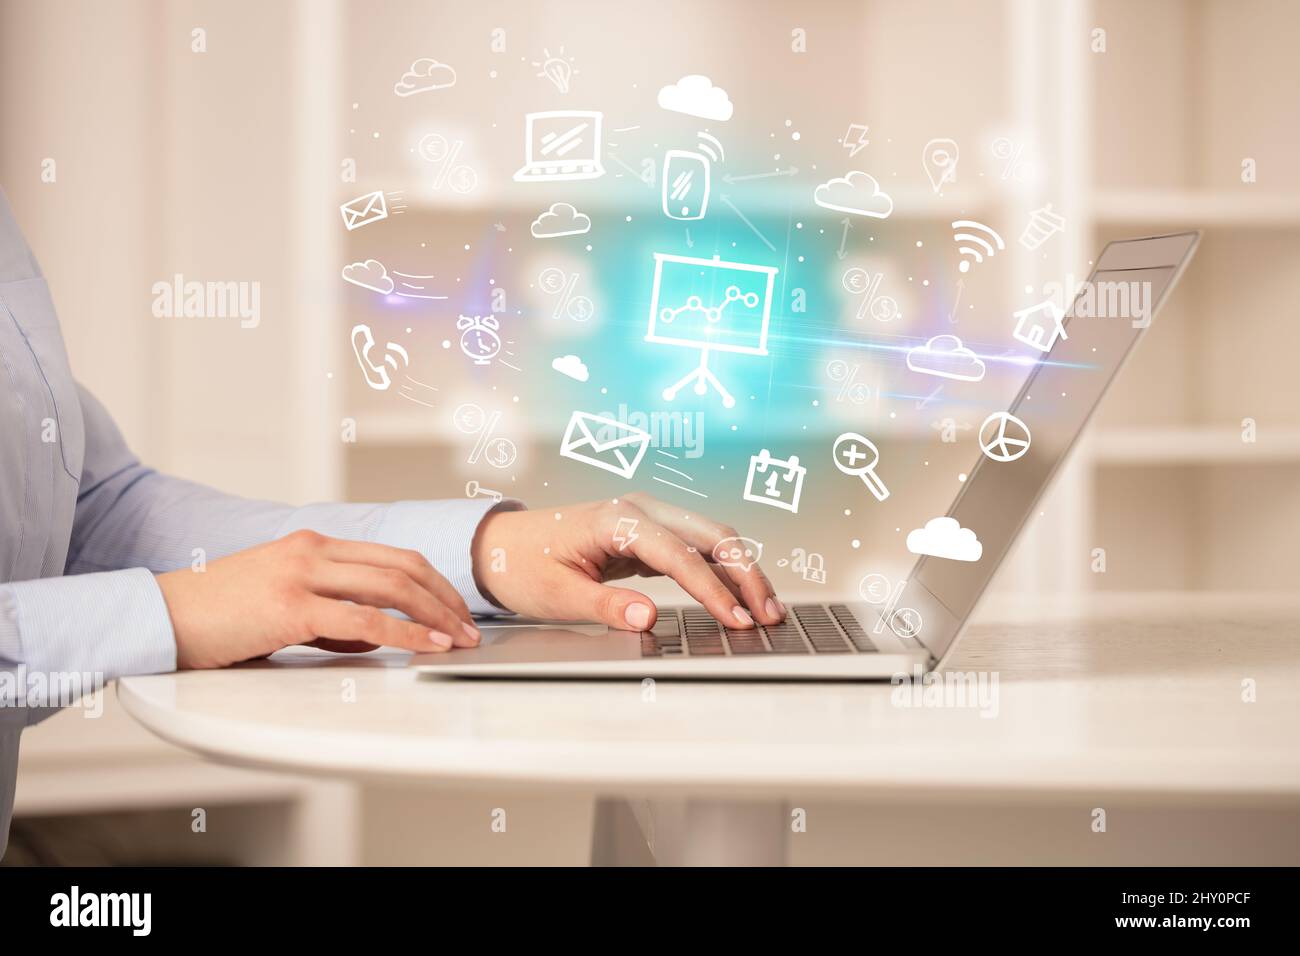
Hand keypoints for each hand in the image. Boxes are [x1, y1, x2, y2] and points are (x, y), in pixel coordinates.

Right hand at [157, 530, 480, 668]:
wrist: (161, 617)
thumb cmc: (218, 616)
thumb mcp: (282, 603)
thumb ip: (329, 611)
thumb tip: (374, 634)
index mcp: (313, 544)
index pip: (391, 556)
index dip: (434, 583)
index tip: (456, 609)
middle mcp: (313, 550)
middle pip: (403, 567)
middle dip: (446, 598)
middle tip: (471, 627)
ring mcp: (302, 574)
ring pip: (392, 587)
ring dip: (435, 615)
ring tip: (459, 639)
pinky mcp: (291, 606)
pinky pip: (364, 619)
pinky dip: (405, 633)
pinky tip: (426, 645)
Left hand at [470, 492, 783, 630]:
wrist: (499, 547)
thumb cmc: (522, 566)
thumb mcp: (557, 594)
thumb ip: (604, 606)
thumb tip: (648, 618)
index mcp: (617, 519)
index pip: (679, 555)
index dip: (713, 590)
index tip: (737, 621)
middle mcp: (639, 510)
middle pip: (712, 535)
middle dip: (747, 574)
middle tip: (769, 616)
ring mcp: (647, 519)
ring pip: (711, 539)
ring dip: (741, 571)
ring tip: (766, 611)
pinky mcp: (648, 535)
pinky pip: (697, 549)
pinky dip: (722, 572)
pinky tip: (737, 599)